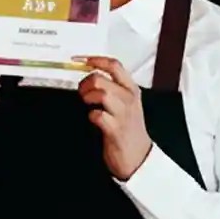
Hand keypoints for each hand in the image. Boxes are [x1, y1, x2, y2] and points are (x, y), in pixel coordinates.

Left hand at [78, 56, 151, 180]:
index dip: (95, 60)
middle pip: (101, 78)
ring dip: (87, 97)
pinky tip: (93, 119)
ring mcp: (123, 114)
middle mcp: (129, 99)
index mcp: (131, 90)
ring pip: (101, 93)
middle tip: (83, 92)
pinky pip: (98, 115)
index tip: (80, 60)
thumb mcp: (126, 103)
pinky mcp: (115, 130)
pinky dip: (91, 115)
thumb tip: (90, 75)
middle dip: (85, 83)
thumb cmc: (129, 129)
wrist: (139, 158)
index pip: (114, 66)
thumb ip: (113, 88)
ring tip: (87, 103)